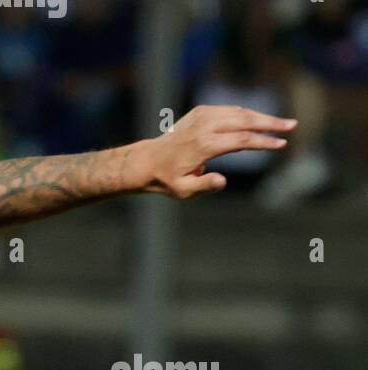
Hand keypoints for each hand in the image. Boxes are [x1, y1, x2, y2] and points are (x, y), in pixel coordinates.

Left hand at [142, 105, 296, 198]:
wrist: (147, 160)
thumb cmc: (167, 179)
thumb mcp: (182, 190)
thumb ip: (204, 186)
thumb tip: (223, 181)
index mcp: (204, 145)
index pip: (241, 140)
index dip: (263, 142)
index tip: (281, 144)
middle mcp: (205, 126)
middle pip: (245, 120)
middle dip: (270, 123)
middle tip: (292, 126)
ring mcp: (203, 115)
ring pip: (239, 112)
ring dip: (261, 117)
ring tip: (281, 124)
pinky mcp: (201, 111)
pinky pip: (229, 110)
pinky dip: (246, 114)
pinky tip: (259, 121)